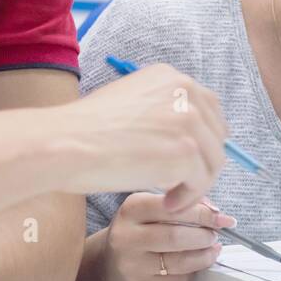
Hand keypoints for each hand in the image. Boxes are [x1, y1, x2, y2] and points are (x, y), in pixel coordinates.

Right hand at [38, 64, 227, 210]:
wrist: (64, 143)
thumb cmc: (84, 131)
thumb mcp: (130, 103)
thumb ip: (161, 111)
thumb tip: (187, 136)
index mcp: (171, 77)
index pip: (209, 108)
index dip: (203, 138)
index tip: (190, 160)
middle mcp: (185, 91)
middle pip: (216, 134)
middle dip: (202, 162)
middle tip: (182, 184)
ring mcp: (188, 120)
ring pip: (212, 160)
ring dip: (195, 183)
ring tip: (172, 197)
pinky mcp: (186, 151)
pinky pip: (201, 182)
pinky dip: (188, 197)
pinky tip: (168, 203)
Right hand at [97, 192, 235, 280]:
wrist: (108, 260)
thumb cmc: (138, 229)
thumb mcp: (150, 207)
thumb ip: (182, 204)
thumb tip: (214, 212)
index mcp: (132, 210)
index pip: (173, 208)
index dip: (202, 213)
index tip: (221, 217)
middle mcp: (127, 236)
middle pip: (176, 236)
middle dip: (204, 236)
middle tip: (214, 234)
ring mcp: (132, 264)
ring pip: (180, 262)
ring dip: (204, 255)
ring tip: (211, 248)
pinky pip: (177, 280)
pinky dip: (192, 271)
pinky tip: (194, 263)